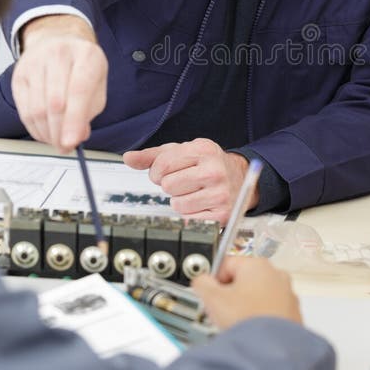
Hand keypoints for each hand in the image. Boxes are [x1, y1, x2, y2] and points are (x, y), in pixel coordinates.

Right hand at [11, 15, 107, 151]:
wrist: (58, 40)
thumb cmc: (82, 67)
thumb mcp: (97, 84)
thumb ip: (89, 111)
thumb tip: (76, 137)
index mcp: (86, 55)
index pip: (79, 90)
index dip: (74, 120)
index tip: (72, 143)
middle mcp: (59, 54)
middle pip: (55, 103)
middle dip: (59, 132)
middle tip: (65, 147)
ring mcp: (35, 62)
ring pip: (37, 108)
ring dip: (47, 133)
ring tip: (57, 140)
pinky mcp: (19, 74)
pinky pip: (24, 109)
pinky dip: (34, 127)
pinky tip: (45, 132)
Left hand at [123, 138, 257, 223]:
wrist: (240, 177)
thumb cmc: (207, 164)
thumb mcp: (183, 152)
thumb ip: (153, 155)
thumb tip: (129, 158)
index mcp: (203, 149)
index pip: (162, 164)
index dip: (157, 172)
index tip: (167, 172)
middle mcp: (214, 170)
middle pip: (168, 185)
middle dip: (171, 186)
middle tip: (185, 182)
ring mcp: (219, 193)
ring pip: (177, 204)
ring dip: (181, 201)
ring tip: (194, 193)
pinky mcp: (222, 214)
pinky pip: (188, 219)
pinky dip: (191, 214)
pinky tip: (201, 204)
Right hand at [192, 256, 301, 329]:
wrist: (271, 350)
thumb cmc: (247, 320)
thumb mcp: (213, 299)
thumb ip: (202, 283)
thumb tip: (201, 280)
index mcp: (257, 265)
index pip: (226, 264)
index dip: (214, 281)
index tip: (211, 295)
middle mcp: (276, 275)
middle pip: (244, 280)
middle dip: (232, 295)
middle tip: (224, 312)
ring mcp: (287, 294)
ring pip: (259, 297)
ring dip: (247, 307)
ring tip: (238, 323)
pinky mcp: (293, 314)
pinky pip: (271, 312)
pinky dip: (261, 319)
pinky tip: (253, 330)